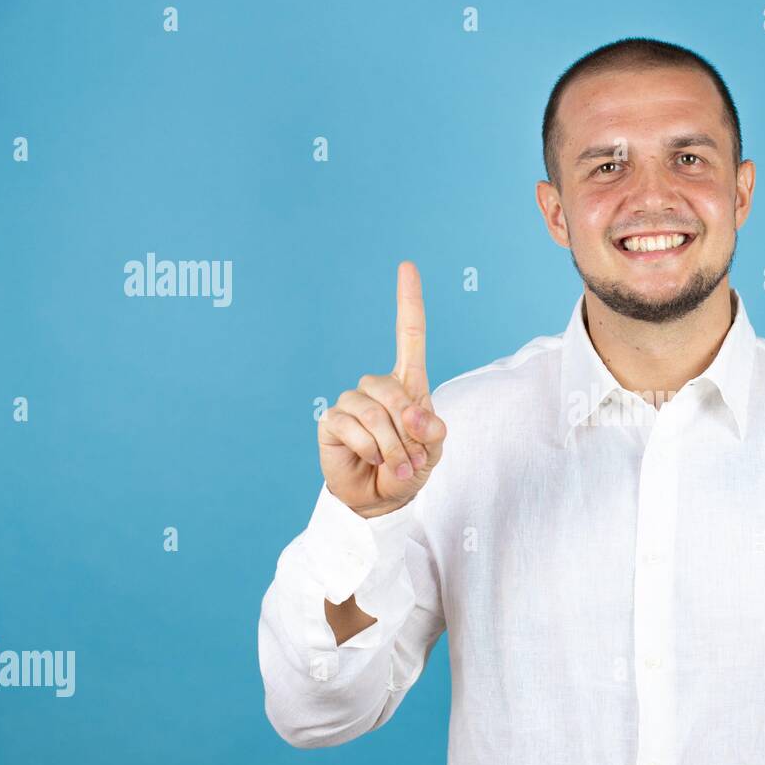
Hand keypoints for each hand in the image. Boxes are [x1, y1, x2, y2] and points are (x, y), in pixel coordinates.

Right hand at [317, 261, 446, 517]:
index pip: (409, 336)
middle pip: (391, 388)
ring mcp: (352, 402)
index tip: (407, 266)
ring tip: (398, 466)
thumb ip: (432, 432)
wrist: (380, 499)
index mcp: (408, 385)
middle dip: (407, 430)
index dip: (408, 302)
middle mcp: (377, 387)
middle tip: (414, 460)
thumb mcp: (432, 452)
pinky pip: (351, 426)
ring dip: (392, 445)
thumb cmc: (409, 469)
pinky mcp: (331, 421)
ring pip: (372, 411)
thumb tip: (417, 415)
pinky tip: (371, 460)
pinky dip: (369, 449)